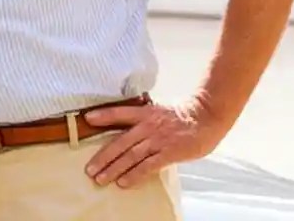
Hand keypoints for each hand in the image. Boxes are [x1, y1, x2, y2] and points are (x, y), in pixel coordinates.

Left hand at [82, 98, 225, 188]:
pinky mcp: (169, 153)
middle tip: (90, 169)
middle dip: (103, 157)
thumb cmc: (183, 116)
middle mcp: (148, 126)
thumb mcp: (159, 110)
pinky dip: (135, 175)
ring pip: (131, 156)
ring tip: (101, 179)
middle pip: (120, 142)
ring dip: (114, 169)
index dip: (104, 115)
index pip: (121, 113)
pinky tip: (124, 183)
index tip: (87, 118)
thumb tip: (127, 125)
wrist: (206, 118)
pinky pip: (148, 166)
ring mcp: (158, 140)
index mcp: (145, 112)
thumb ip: (143, 117)